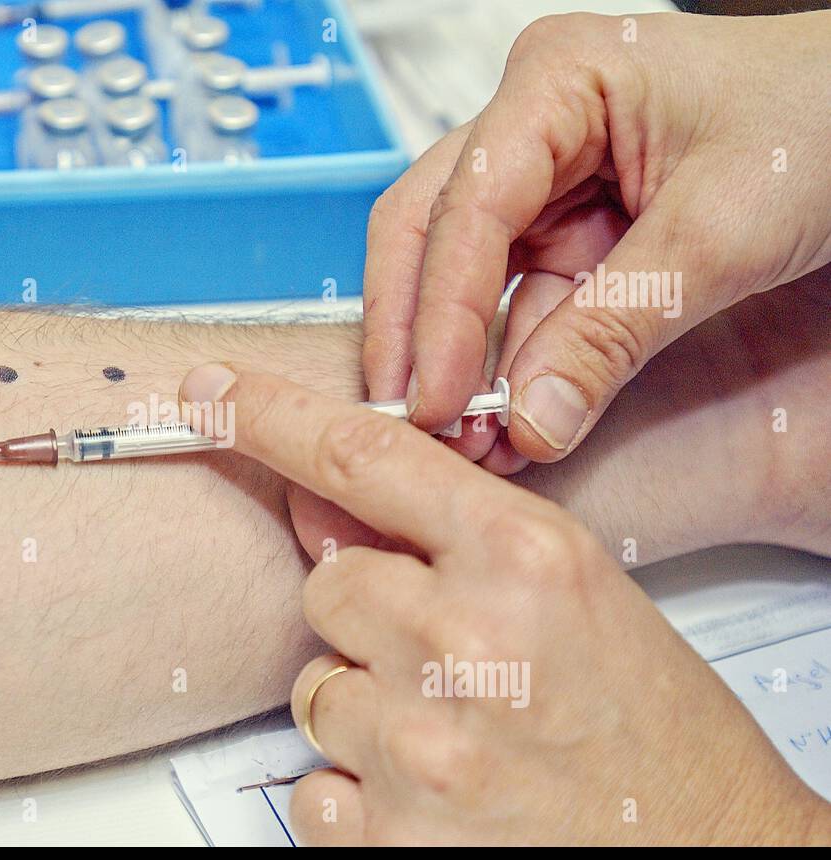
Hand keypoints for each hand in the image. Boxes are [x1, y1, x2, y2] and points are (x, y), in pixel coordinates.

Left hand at [179, 362, 829, 843]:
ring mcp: (424, 745)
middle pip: (325, 585)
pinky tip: (433, 798)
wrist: (708, 853)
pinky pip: (313, 788)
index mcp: (525, 560)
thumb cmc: (656, 731)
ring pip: (314, 691)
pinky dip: (357, 794)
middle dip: (364, 615)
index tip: (208, 390)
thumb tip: (324, 508)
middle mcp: (465, 642)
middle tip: (443, 656)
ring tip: (458, 736)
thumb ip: (450, 539)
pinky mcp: (394, 836)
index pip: (363, 455)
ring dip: (367, 709)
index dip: (267, 414)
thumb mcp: (576, 592)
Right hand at [363, 10, 830, 470]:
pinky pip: (516, 305)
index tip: (437, 401)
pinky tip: (500, 418)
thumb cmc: (826, 117)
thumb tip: (531, 421)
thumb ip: (617, 330)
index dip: (443, 312)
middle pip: (428, 233)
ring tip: (461, 438)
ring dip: (458, 360)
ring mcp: (547, 183)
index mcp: (559, 81)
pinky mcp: (570, 234)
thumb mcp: (724, 229)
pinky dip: (506, 364)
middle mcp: (534, 126)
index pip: (468, 206)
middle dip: (415, 333)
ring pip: (463, 277)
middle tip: (411, 420)